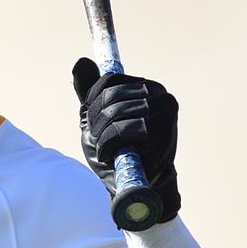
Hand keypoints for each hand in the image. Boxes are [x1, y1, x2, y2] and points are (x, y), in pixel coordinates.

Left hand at [72, 57, 180, 219]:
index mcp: (147, 87)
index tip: (92, 123)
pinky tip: (115, 157)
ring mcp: (166, 114)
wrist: (139, 186)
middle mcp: (161, 95)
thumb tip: (81, 61)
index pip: (108, 81)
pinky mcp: (166, 133)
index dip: (92, 102)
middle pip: (112, 97)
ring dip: (103, 136)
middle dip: (96, 122)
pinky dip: (112, 146)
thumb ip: (90, 93)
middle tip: (96, 140)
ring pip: (118, 113)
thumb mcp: (99, 120)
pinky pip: (127, 132)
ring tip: (104, 150)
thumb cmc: (119, 152)